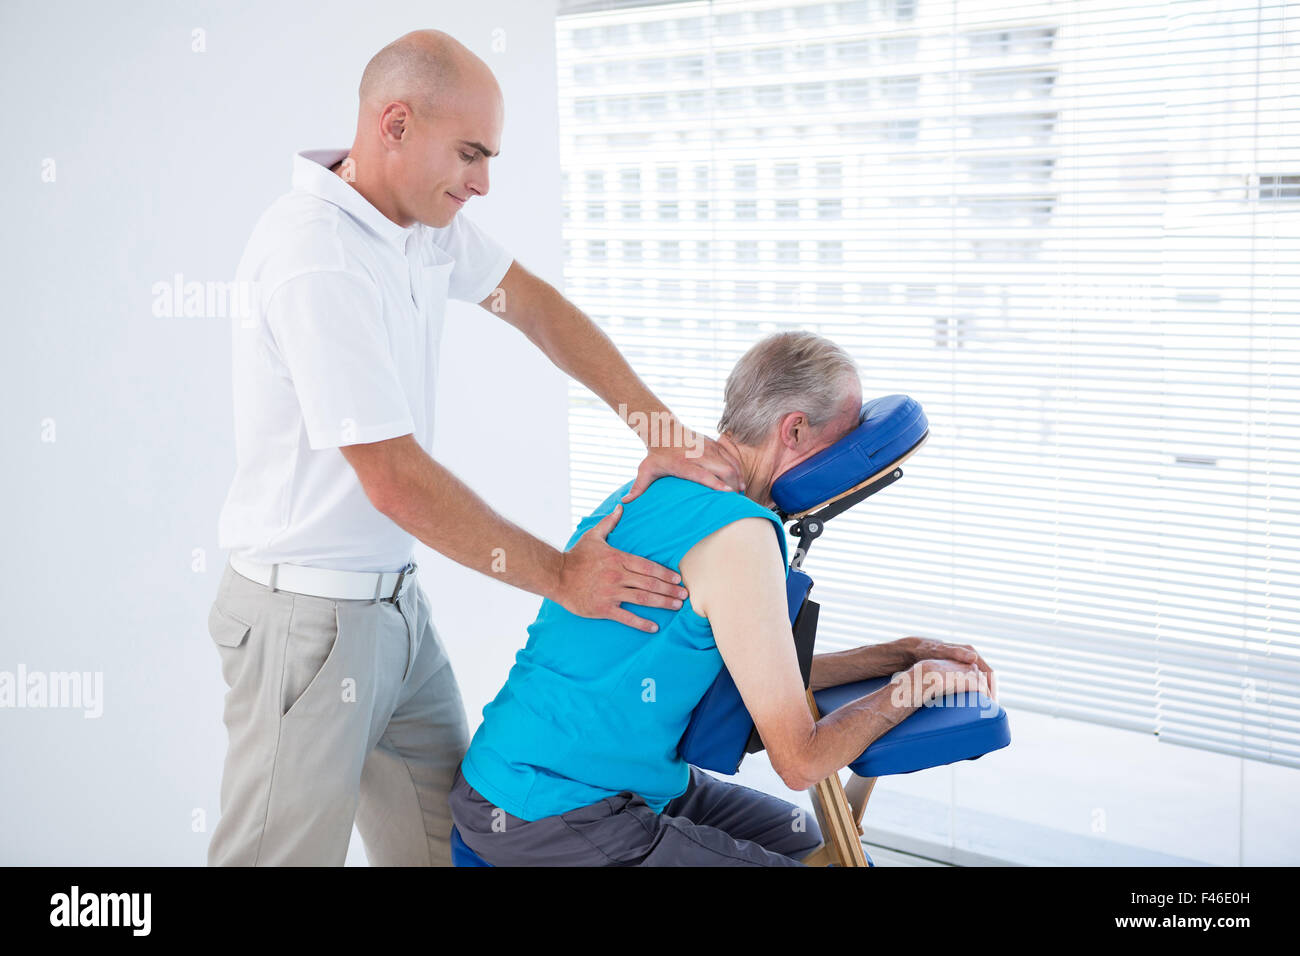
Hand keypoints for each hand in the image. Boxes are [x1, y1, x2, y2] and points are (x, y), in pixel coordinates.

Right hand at [555, 502, 689, 632]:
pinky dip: (641, 623)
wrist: (555, 576)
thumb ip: (610, 522)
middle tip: (684, 595)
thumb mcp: (593, 536)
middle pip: (649, 584)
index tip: (678, 579)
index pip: (647, 566)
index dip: (664, 574)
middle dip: (669, 590)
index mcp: (617, 559)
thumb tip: (621, 506)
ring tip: (676, 606)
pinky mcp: (602, 608)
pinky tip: (654, 627)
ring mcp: (610, 593)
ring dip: (662, 603)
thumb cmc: (576, 556)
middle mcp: (616, 576)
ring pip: (642, 599)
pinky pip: (626, 617)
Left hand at [622, 422, 744, 502]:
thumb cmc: (655, 454)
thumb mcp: (645, 469)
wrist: (664, 429)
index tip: (728, 493)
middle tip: (736, 499)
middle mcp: (698, 454)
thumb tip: (625, 502)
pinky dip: (737, 468)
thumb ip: (638, 487)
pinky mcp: (713, 444)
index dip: (716, 484)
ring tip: (741, 492)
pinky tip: (740, 480)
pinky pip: (731, 456)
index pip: (703, 474)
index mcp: (683, 463)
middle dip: (733, 484)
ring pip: (730, 463)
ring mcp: (708, 448)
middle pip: (722, 469)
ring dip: (738, 477)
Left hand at [899, 658, 993, 704]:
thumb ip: (957, 653)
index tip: (992, 705)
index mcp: (971, 654)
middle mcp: (972, 659)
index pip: (990, 675)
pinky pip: (971, 684)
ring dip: (982, 696)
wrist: (918, 648)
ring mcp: (967, 665)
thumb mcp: (941, 651)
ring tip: (981, 712)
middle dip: (989, 696)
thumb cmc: (929, 649)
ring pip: (981, 684)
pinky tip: (970, 705)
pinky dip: (973, 694)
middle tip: (989, 713)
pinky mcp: (960, 671)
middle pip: (988, 681)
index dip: (992, 690)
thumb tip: (974, 658)